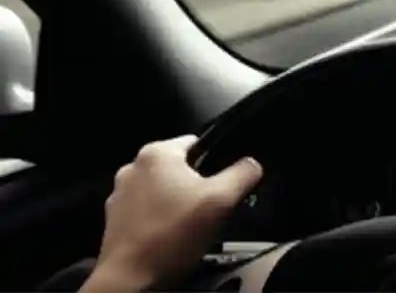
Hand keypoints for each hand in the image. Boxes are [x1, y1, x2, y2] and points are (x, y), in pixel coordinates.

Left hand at [82, 135, 261, 292]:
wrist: (131, 280)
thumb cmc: (171, 237)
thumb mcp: (221, 200)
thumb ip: (243, 174)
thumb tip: (252, 164)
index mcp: (157, 153)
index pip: (198, 143)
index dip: (216, 163)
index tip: (221, 186)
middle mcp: (133, 168)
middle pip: (180, 169)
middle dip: (196, 186)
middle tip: (207, 210)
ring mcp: (120, 194)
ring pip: (163, 191)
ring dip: (176, 204)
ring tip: (188, 228)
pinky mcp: (115, 218)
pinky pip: (147, 211)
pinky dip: (159, 220)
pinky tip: (169, 238)